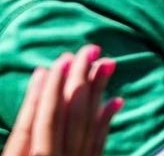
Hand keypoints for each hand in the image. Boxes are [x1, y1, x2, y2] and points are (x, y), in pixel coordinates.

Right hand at [2, 45, 121, 155]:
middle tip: (91, 49)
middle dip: (79, 80)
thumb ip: (25, 129)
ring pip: (87, 125)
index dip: (53, 87)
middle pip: (69, 115)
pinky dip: (106, 122)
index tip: (64, 59)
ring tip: (108, 64)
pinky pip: (98, 145)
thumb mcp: (15, 153)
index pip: (44, 117)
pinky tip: (116, 100)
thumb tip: (41, 78)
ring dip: (98, 93)